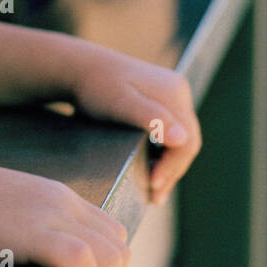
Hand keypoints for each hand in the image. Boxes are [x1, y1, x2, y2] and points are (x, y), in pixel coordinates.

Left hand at [68, 46, 202, 206]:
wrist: (78, 68)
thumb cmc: (96, 87)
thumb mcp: (121, 104)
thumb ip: (153, 119)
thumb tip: (182, 139)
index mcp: (175, 93)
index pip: (187, 141)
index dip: (172, 168)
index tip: (152, 187)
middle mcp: (178, 92)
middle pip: (186, 142)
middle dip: (171, 172)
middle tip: (154, 198)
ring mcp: (170, 96)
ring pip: (179, 140)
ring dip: (168, 166)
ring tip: (152, 191)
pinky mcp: (159, 102)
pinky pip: (169, 133)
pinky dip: (162, 154)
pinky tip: (150, 170)